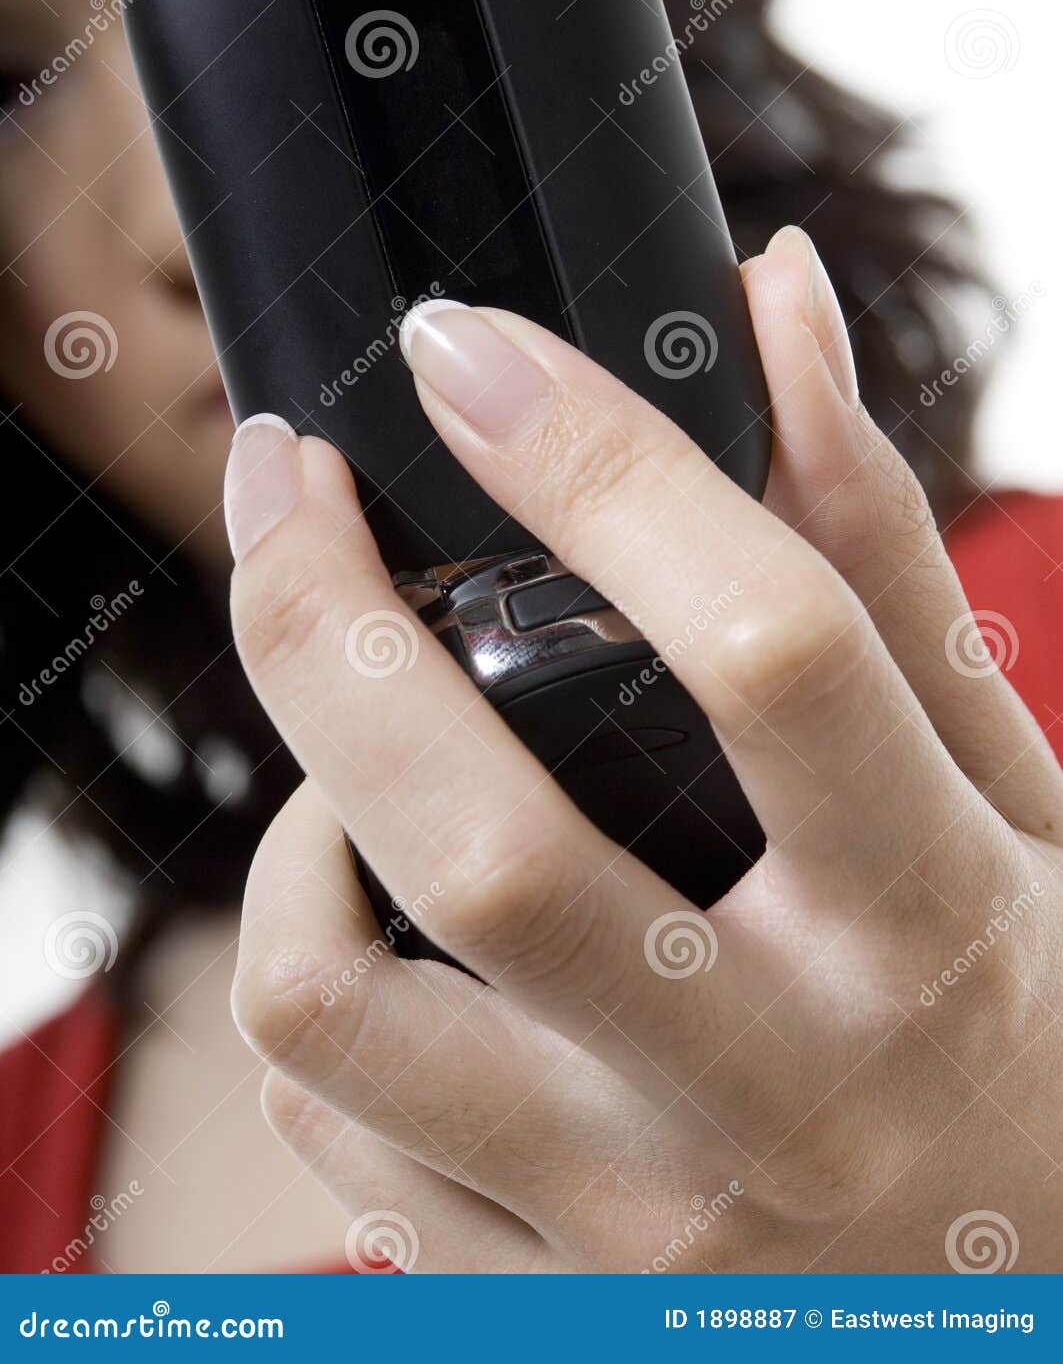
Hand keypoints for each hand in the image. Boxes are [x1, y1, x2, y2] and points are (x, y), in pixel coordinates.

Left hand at [228, 226, 1062, 1272]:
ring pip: (337, 1007)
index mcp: (926, 919)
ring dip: (289, 827)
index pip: (764, 653)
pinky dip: (311, 972)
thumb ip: (878, 550)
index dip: (597, 464)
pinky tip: (374, 917)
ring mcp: (641, 1217)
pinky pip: (328, 1126)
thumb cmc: (1037, 1022)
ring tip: (336, 755)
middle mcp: (777, 1085)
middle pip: (481, 838)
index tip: (469, 350)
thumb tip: (779, 312)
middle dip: (323, 617)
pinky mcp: (544, 1296)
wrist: (1048, 1309)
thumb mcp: (1009, 790)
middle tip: (284, 483)